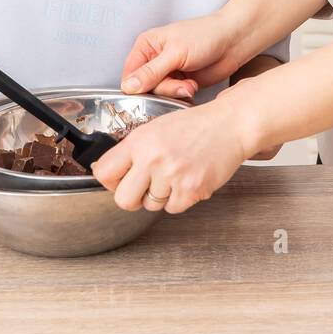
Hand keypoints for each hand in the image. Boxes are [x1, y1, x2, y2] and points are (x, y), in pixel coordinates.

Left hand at [90, 91, 250, 214]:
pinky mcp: (191, 190)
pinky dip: (178, 199)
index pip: (104, 172)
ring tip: (172, 175)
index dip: (109, 180)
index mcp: (139, 141)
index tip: (117, 180)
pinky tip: (186, 179)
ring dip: (158, 196)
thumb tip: (112, 174)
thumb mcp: (154, 128)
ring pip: (150, 206)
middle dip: (131, 197)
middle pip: (123, 200)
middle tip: (141, 188)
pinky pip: (173, 208)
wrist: (228, 125)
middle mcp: (153, 159)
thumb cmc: (194, 125)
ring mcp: (172, 176)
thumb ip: (133, 150)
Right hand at [120, 12, 242, 99]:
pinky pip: (173, 97)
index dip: (137, 86)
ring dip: (175, 92)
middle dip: (162, 89)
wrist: (233, 42)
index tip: (149, 91)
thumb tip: (129, 86)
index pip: (129, 73)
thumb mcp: (175, 53)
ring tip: (189, 84)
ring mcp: (167, 72)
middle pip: (144, 88)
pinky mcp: (180, 82)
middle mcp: (154, 59)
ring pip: (160, 94)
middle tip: (178, 83)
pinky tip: (192, 86)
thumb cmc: (205, 35)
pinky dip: (182, 94)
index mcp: (146, 45)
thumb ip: (151, 72)